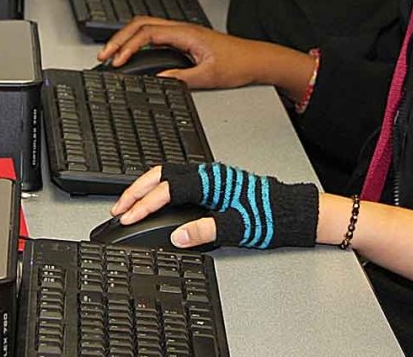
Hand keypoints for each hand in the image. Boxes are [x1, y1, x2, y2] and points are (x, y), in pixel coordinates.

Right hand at [99, 17, 303, 89]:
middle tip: (105, 55)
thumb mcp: (209, 76)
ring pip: (146, 26)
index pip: (148, 33)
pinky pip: (155, 33)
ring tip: (113, 53)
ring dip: (127, 38)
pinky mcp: (185, 39)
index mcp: (186, 33)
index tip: (117, 61)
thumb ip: (181, 78)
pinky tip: (133, 53)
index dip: (128, 45)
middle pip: (141, 24)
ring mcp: (183, 32)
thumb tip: (157, 79)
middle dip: (119, 38)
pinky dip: (138, 41)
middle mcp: (182, 29)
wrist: (257, 59)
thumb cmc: (239, 64)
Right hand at [112, 163, 319, 248]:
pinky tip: (157, 201)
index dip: (143, 204)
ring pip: (169, 176)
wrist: (294, 212)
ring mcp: (212, 179)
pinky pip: (179, 181)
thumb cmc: (271, 216)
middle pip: (162, 175)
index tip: (127, 218)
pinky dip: (161, 190)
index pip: (167, 189)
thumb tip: (176, 237)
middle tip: (119, 208)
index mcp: (211, 181)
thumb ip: (203, 231)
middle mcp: (210, 175)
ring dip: (147, 189)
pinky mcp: (216, 186)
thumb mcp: (237, 228)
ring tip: (131, 204)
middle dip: (136, 191)